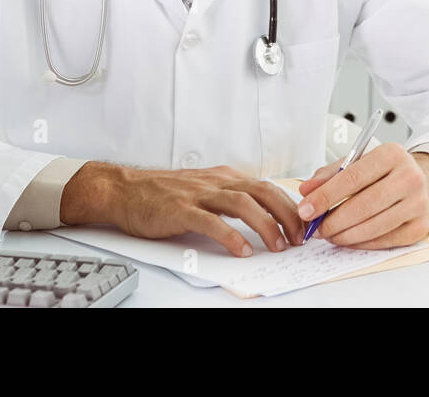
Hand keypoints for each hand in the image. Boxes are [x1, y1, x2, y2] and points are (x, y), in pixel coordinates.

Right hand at [60, 161, 304, 257]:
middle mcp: (216, 182)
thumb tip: (262, 215)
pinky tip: (241, 250)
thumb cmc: (164, 194)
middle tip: (299, 237)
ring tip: (277, 245)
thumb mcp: (204, 189)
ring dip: (265, 225)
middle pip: (262, 192)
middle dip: (286, 215)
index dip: (289, 205)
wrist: (125, 190)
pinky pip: (210, 221)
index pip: (267, 187)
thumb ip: (230, 198)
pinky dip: (229, 236)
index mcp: (224, 177)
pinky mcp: (180, 210)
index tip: (303, 224)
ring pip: (242, 203)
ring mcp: (198, 194)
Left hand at [295, 143, 428, 249]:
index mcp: (392, 154)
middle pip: (364, 205)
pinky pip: (384, 240)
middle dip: (333, 220)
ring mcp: (419, 203)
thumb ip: (331, 174)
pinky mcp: (420, 226)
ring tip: (329, 235)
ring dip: (345, 235)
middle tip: (315, 228)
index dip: (325, 196)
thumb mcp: (360, 163)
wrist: (424, 182)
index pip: (353, 177)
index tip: (306, 209)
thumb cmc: (386, 172)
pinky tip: (348, 239)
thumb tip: (306, 191)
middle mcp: (410, 176)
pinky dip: (361, 242)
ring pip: (373, 226)